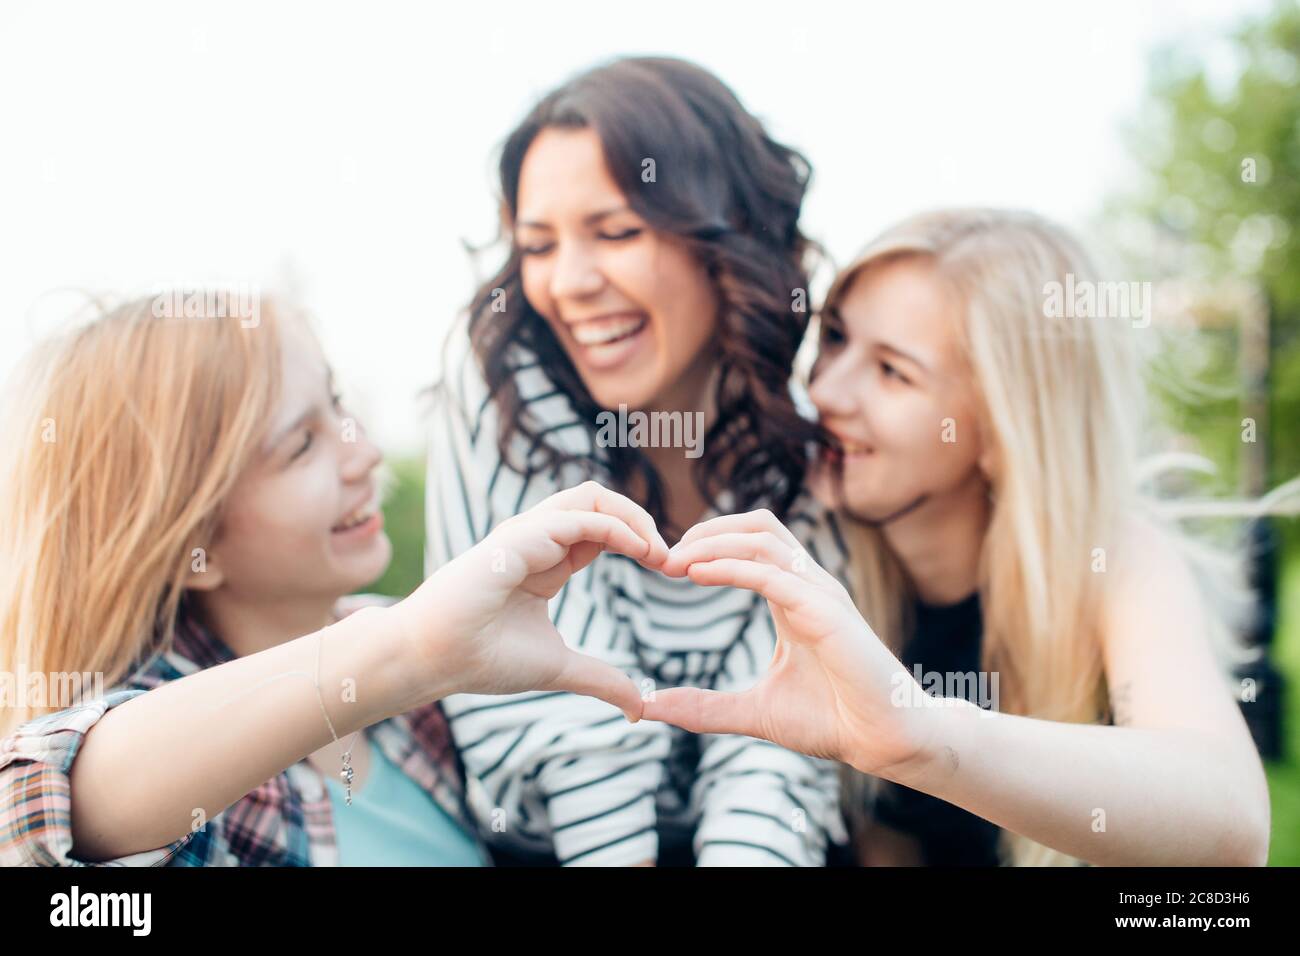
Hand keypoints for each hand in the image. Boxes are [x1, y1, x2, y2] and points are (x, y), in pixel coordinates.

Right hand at [393, 481, 669, 720]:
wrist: (432, 659)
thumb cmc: (481, 658)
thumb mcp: (559, 668)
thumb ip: (601, 679)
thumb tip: (640, 706)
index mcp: (549, 560)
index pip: (603, 530)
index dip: (641, 542)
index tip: (669, 570)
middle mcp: (539, 539)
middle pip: (601, 502)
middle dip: (643, 520)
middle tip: (671, 557)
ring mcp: (528, 534)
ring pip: (591, 497)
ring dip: (634, 517)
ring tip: (660, 551)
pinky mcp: (520, 538)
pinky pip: (579, 517)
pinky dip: (617, 528)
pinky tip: (642, 551)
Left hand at [648, 509, 934, 777]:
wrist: (884, 741)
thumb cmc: (833, 720)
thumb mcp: (755, 712)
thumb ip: (706, 707)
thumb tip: (653, 707)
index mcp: (793, 597)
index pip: (750, 541)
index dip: (706, 543)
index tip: (665, 566)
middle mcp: (809, 585)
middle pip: (756, 525)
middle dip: (706, 531)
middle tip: (664, 557)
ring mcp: (821, 594)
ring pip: (764, 537)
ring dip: (714, 542)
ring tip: (675, 562)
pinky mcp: (827, 613)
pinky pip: (774, 574)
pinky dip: (732, 567)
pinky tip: (698, 574)